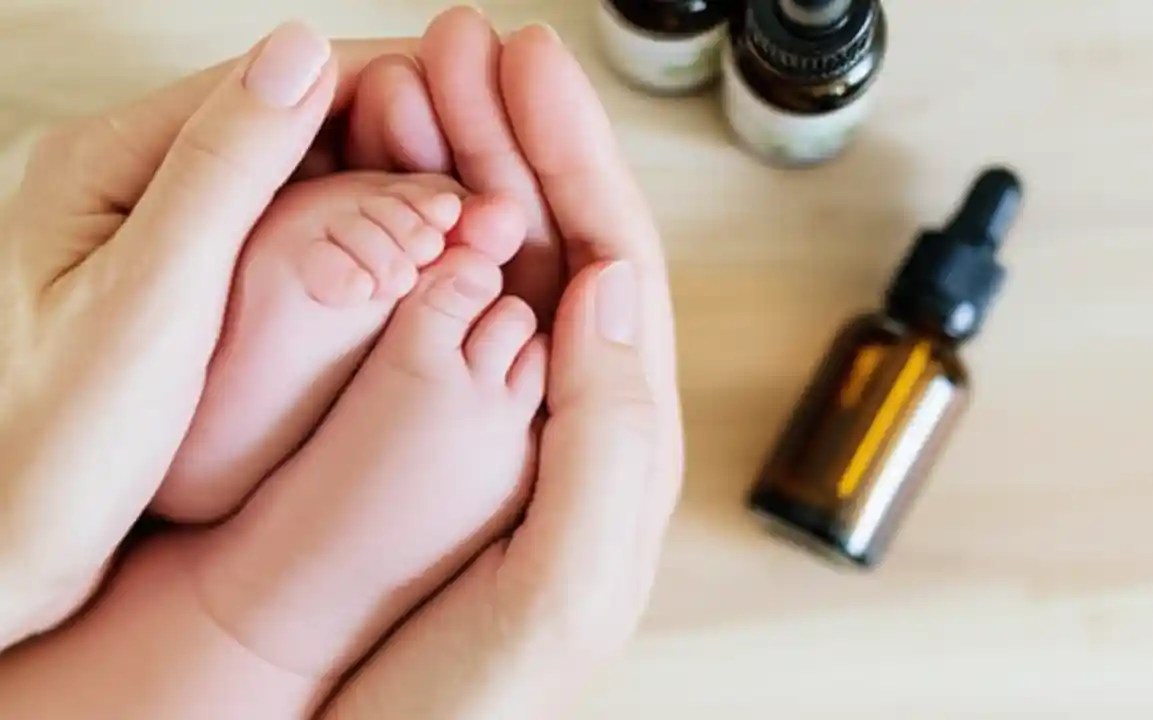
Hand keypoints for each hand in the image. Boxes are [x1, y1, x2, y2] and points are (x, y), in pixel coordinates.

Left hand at [0, 23, 417, 647]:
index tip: (475, 93)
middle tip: (489, 175)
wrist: (1, 557)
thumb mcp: (150, 296)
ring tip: (472, 219)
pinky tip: (409, 266)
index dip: (383, 80)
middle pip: (292, 126)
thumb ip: (225, 169)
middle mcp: (135, 185)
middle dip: (398, 140)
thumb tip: (304, 52)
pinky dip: (354, 242)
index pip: (271, 82)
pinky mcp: (186, 294)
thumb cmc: (45, 445)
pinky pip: (285, 240)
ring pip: (297, 182)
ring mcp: (163, 240)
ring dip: (386, 191)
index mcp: (110, 160)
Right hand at [321, 15, 682, 717]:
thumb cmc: (461, 706)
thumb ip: (608, 446)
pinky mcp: (420, 431)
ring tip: (407, 84)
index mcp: (614, 445)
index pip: (612, 269)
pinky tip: (372, 181)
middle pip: (550, 244)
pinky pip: (423, 310)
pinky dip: (403, 232)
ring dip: (455, 165)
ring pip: (486, 264)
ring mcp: (489, 418)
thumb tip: (604, 288)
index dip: (576, 162)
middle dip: (510, 137)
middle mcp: (561, 419)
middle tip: (458, 46)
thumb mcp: (561, 593)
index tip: (531, 71)